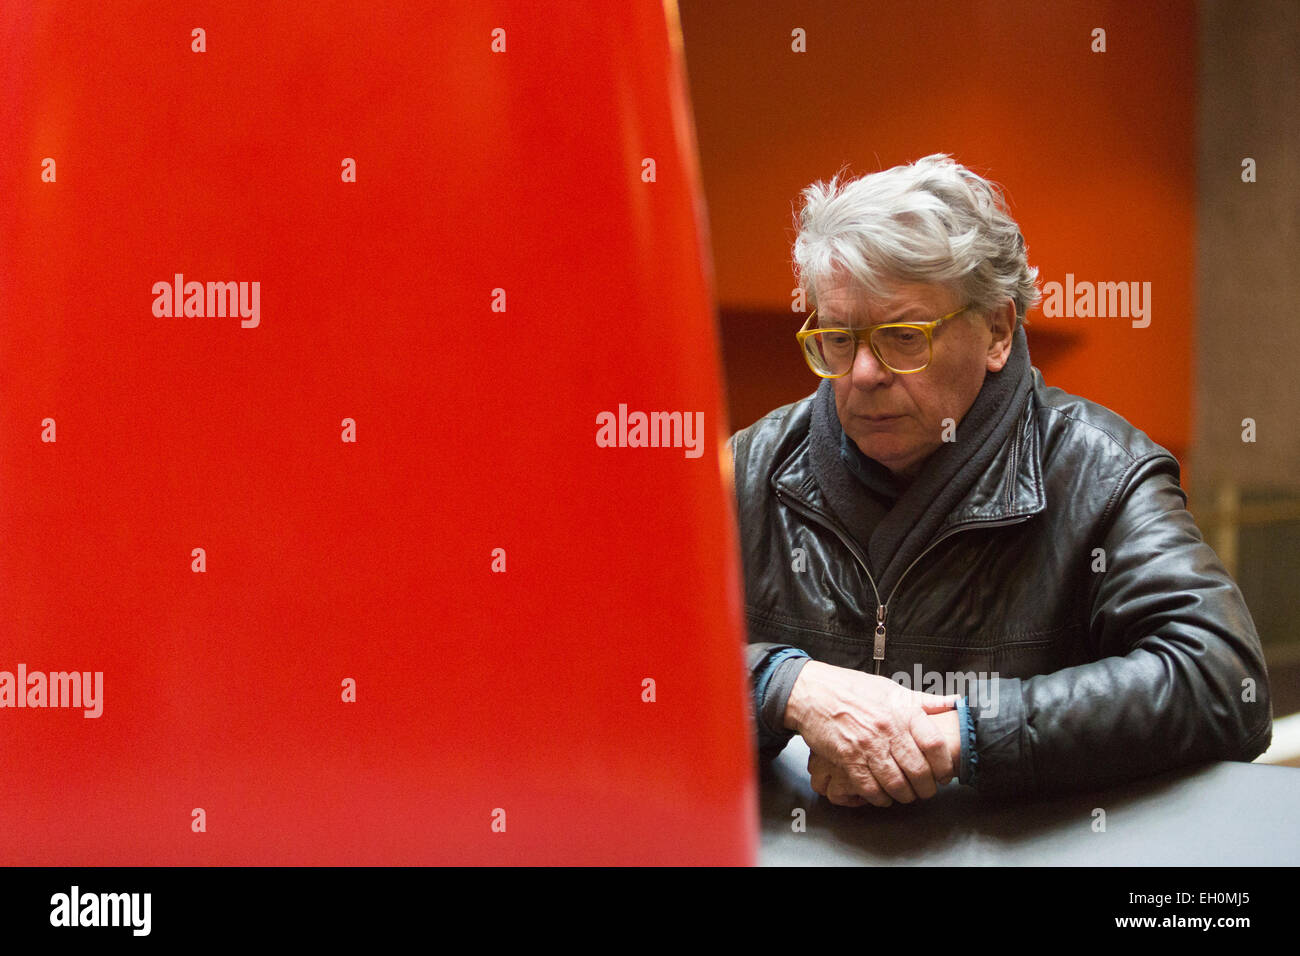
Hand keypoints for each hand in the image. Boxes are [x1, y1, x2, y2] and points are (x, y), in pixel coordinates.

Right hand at [784, 660, 958, 805]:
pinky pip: (869, 787)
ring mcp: (867, 745)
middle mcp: (887, 729)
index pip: (934, 743)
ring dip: (905, 795)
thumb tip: (953, 702)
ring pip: (895, 783)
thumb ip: (924, 701)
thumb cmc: (851, 689)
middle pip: (918, 769)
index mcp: (902, 711)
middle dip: (926, 787)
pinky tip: (883, 796)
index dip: (944, 764)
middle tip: (927, 790)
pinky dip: (879, 797)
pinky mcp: (847, 758)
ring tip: (907, 795)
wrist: (813, 692)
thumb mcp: (892, 690)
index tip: (944, 773)